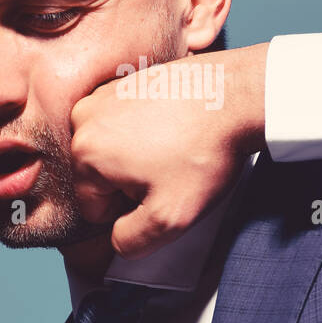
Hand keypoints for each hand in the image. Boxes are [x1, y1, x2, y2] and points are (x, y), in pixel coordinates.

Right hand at [69, 43, 267, 258]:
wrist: (237, 97)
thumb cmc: (204, 150)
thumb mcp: (168, 217)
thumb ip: (132, 241)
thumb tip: (118, 240)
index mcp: (85, 152)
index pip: (92, 207)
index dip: (128, 211)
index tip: (158, 193)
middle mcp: (85, 117)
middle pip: (99, 175)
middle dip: (131, 182)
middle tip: (170, 172)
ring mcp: (106, 94)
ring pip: (112, 149)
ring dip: (138, 156)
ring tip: (174, 149)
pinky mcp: (126, 81)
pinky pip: (126, 122)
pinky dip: (146, 130)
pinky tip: (175, 130)